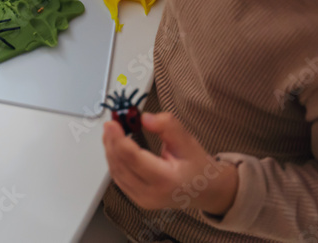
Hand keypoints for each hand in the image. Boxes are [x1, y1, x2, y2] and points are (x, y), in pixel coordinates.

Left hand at [102, 112, 237, 214]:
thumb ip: (168, 126)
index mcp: (166, 181)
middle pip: (121, 167)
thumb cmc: (199, 167)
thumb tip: (145, 118)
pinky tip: (115, 147)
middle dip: (111, 143)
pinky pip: (119, 179)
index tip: (112, 123)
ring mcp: (143, 200)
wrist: (207, 190)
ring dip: (110, 151)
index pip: (134, 160)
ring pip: (117, 174)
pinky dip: (115, 161)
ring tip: (111, 132)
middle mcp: (152, 195)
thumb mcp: (188, 142)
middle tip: (110, 123)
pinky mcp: (138, 199)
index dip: (119, 140)